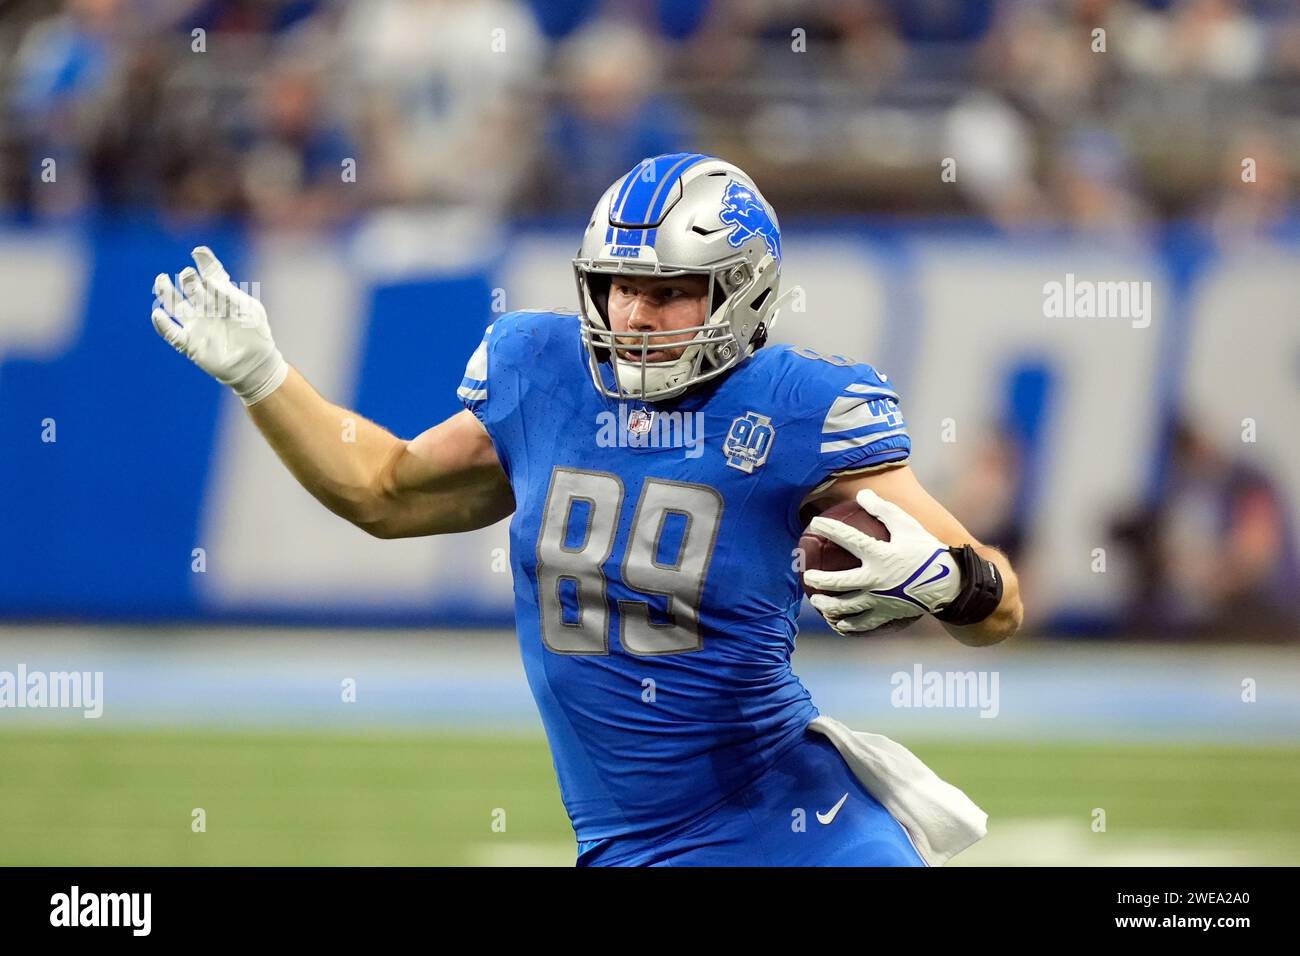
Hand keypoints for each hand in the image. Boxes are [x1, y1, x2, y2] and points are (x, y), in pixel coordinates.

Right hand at [151, 246, 287, 405]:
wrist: (255, 364)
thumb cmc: (256, 334)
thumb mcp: (248, 310)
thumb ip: (230, 294)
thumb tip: (208, 280)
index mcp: (222, 296)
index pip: (210, 273)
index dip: (204, 261)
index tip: (198, 252)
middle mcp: (206, 307)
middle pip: (190, 286)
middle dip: (187, 278)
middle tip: (188, 275)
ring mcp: (196, 324)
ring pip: (174, 305)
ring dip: (165, 292)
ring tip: (161, 279)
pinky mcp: (190, 343)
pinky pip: (171, 333)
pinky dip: (162, 324)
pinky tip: (157, 314)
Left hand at [804, 488, 961, 633]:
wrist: (949, 584)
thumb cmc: (926, 551)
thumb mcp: (908, 526)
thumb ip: (883, 510)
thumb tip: (862, 494)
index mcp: (880, 555)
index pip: (849, 539)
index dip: (830, 529)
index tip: (815, 523)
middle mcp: (876, 579)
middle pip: (839, 582)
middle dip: (819, 579)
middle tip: (806, 575)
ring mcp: (880, 600)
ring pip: (846, 606)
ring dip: (828, 605)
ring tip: (816, 601)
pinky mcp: (886, 614)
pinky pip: (863, 623)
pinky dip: (849, 625)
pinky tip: (840, 624)